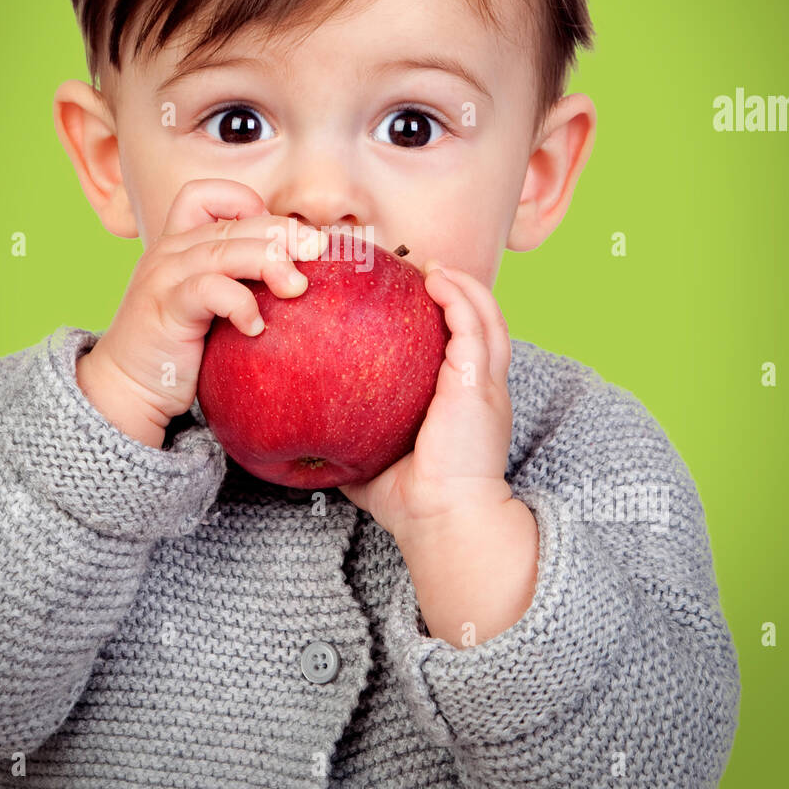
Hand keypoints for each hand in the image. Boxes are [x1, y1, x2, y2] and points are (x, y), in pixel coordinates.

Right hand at [77, 179, 326, 445]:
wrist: (128, 390)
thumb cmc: (179, 348)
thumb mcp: (210, 304)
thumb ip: (238, 280)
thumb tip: (302, 274)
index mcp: (178, 243)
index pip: (207, 194)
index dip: (248, 203)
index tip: (280, 237)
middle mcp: (169, 251)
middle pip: (234, 223)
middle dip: (283, 233)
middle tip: (318, 252)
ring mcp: (164, 278)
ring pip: (225, 249)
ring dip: (270, 262)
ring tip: (296, 288)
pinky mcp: (165, 310)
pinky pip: (209, 289)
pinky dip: (240, 302)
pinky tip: (256, 326)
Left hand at [337, 260, 514, 541]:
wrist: (444, 521)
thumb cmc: (411, 503)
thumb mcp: (375, 461)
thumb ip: (348, 444)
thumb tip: (302, 440)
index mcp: (466, 406)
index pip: (466, 352)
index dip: (450, 322)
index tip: (418, 300)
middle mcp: (483, 390)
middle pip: (484, 324)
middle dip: (461, 292)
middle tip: (424, 271)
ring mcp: (485, 385)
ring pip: (486, 317)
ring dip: (462, 286)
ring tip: (432, 267)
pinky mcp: (477, 383)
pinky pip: (472, 326)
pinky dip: (457, 296)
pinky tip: (435, 278)